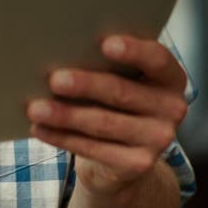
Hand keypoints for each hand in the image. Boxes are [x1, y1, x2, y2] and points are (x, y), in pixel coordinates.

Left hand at [26, 35, 187, 195]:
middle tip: (54, 79)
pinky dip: (62, 137)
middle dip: (84, 85)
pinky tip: (40, 128)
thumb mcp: (120, 76)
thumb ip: (104, 62)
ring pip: (103, 123)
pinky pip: (94, 149)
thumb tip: (58, 50)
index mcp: (169, 76)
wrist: (126, 153)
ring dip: (65, 115)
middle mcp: (171, 107)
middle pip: (121, 92)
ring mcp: (158, 139)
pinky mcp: (139, 164)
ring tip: (35, 107)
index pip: (157, 58)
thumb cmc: (115, 97)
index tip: (105, 43)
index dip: (133, 51)